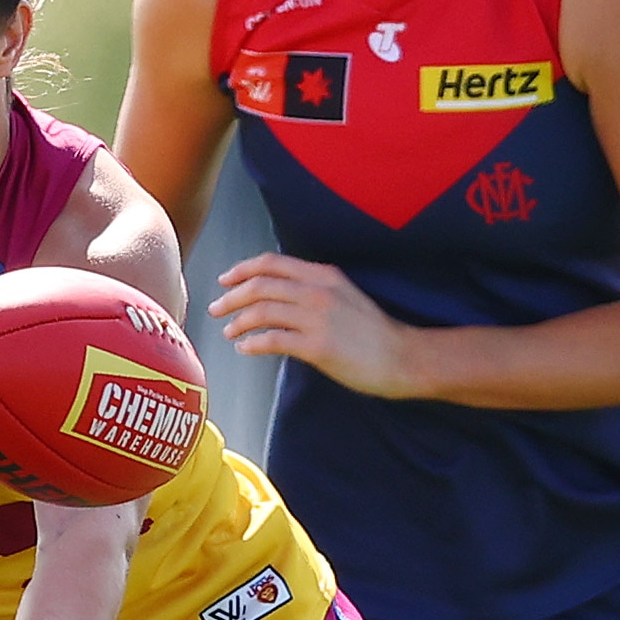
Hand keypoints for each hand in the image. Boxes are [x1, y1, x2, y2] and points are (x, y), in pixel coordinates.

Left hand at [212, 253, 421, 397]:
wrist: (403, 356)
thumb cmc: (373, 331)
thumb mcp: (345, 295)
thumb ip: (313, 289)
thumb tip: (277, 294)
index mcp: (324, 275)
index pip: (272, 263)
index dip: (242, 269)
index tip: (225, 280)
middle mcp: (318, 291)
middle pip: (260, 285)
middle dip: (231, 297)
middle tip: (216, 309)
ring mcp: (317, 318)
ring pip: (262, 311)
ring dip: (238, 321)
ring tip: (229, 332)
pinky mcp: (317, 346)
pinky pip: (272, 340)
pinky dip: (252, 343)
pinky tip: (245, 348)